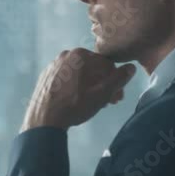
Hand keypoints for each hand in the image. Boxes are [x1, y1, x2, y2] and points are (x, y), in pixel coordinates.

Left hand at [21, 48, 136, 131]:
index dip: (116, 82)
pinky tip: (77, 102)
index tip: (118, 98)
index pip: (107, 65)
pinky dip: (76, 88)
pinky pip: (67, 79)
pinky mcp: (46, 76)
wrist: (43, 120)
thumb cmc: (74, 106)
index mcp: (80, 55)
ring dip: (91, 87)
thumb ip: (119, 79)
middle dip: (103, 85)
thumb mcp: (102, 94)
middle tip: (109, 103)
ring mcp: (54, 65)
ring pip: (80, 74)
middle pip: (93, 69)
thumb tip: (131, 68)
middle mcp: (66, 55)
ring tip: (94, 104)